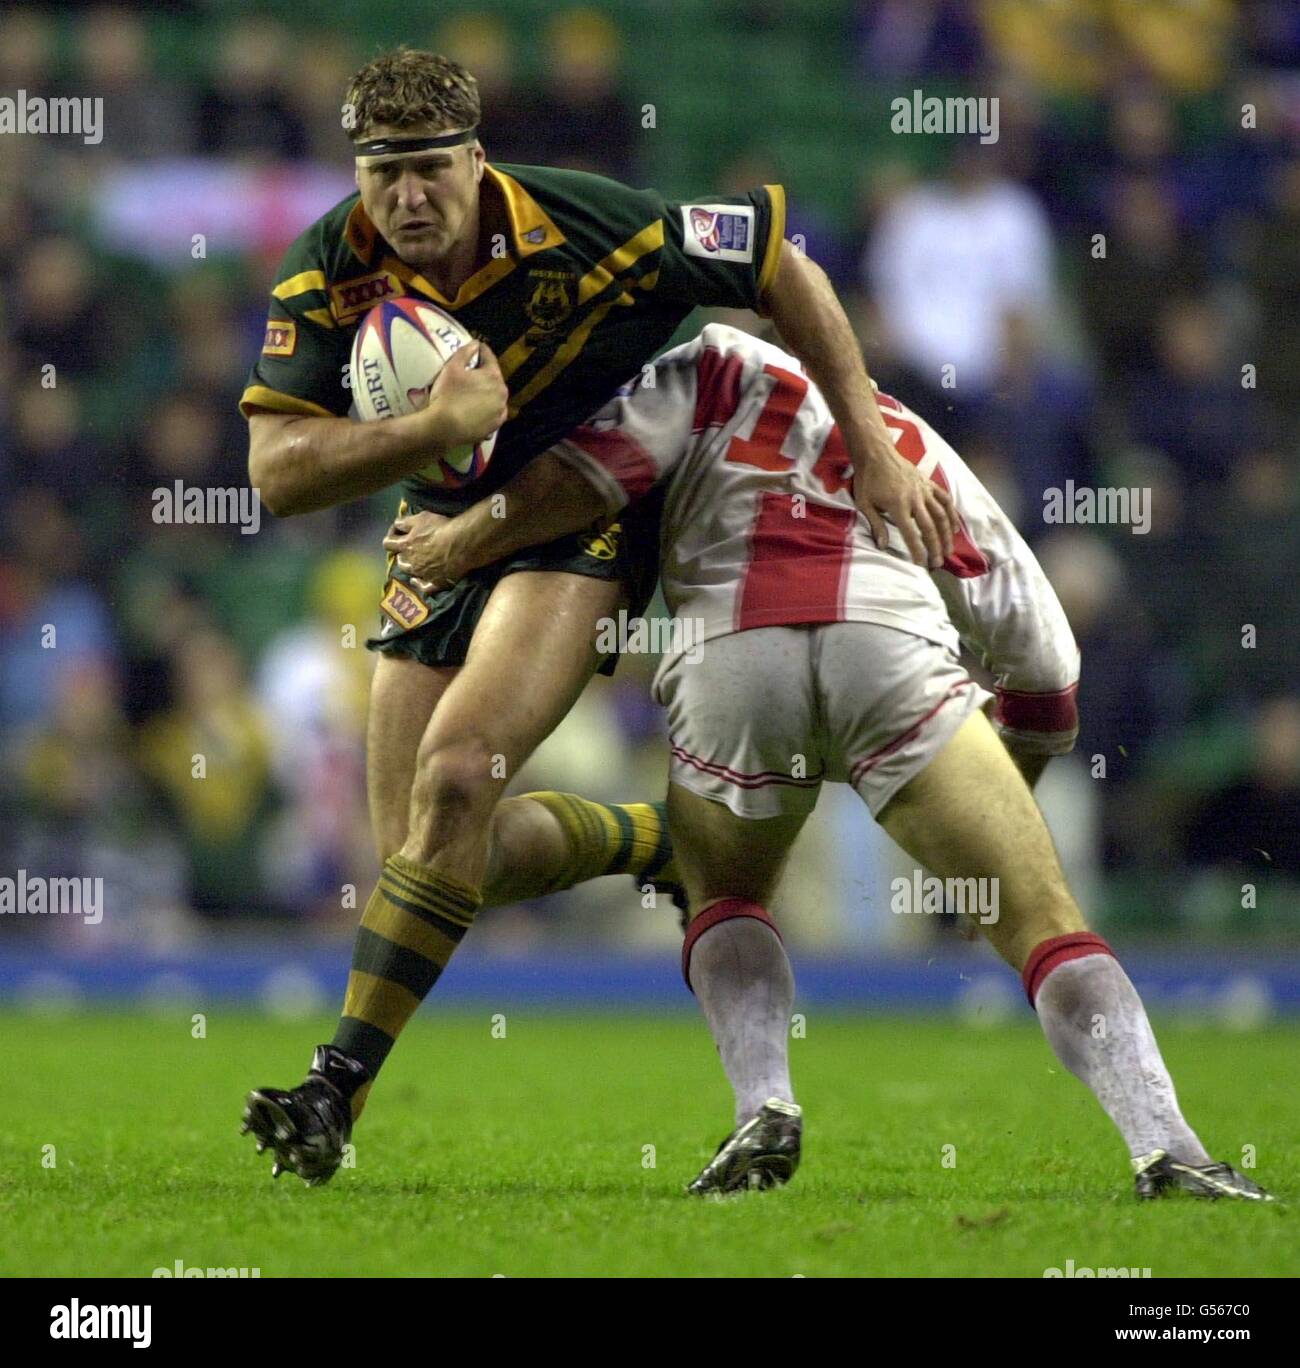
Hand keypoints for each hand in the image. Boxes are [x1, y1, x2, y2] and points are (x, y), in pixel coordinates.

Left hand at [383, 509, 457, 592]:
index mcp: (405, 545)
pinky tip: (417, 581)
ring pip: (409, 573)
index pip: (388, 543)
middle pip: (400, 560)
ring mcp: (423, 574)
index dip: (391, 536)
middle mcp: (411, 562)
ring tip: (415, 562)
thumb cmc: (441, 529)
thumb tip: (396, 525)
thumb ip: (405, 522)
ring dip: (409, 567)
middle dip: (402, 553)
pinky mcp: (436, 582)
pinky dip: (419, 584)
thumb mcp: (421, 518)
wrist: (462, 545)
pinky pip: (424, 587)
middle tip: (410, 547)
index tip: (397, 531)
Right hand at [410, 343, 508, 451]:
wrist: (444, 428)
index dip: (480, 350)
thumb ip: (465, 352)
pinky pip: (492, 413)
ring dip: (486, 392)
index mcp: (493, 376)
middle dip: (483, 373)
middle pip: (493, 377)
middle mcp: (502, 394)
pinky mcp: (495, 426)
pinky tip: (476, 409)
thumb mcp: (452, 368)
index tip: (476, 347)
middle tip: (470, 372)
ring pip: (494, 396)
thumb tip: (475, 344)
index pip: (489, 357)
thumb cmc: (447, 395)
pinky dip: (486, 409)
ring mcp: (500, 412)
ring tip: (472, 392)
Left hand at [851, 426, 954, 567]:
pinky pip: (945, 499)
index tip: (921, 565)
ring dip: (947, 534)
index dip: (917, 551)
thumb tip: (883, 546)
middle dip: (935, 547)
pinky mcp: (929, 483)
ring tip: (948, 551)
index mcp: (898, 506)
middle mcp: (915, 499)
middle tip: (938, 564)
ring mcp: (924, 490)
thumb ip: (876, 525)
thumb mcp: (864, 503)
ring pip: (941, 515)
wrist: (877, 454)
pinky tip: (955, 528)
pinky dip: (952, 514)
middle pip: (930, 527)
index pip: (910, 533)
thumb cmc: (868, 480)